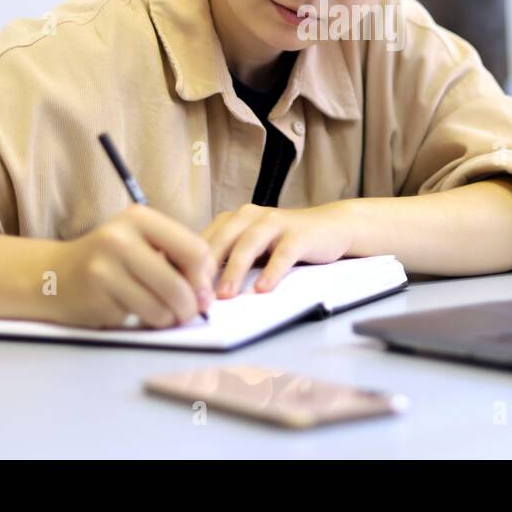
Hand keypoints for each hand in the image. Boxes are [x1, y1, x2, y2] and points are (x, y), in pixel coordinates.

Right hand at [51, 204, 214, 328]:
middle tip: (187, 312)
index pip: (195, 250)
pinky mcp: (94, 299)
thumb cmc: (111, 259)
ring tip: (159, 312)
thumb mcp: (143, 241)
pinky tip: (128, 309)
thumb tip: (207, 293)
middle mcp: (119, 239)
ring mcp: (103, 270)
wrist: (54, 274)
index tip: (201, 290)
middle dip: (190, 307)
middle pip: (179, 286)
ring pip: (160, 309)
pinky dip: (140, 322)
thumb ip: (178, 257)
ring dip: (166, 319)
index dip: (204, 277)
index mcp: (139, 218)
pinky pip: (136, 320)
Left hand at [202, 201, 358, 297]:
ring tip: (225, 295)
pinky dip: (272, 270)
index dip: (190, 265)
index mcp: (233, 220)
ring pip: (249, 243)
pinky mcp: (300, 234)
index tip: (179, 291)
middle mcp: (251, 216)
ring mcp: (276, 223)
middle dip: (206, 268)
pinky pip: (284, 253)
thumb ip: (226, 259)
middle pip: (222, 239)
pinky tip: (263, 288)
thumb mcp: (251, 247)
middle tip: (196, 295)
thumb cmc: (284, 242)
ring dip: (235, 270)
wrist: (331, 227)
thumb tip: (191, 287)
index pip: (204, 241)